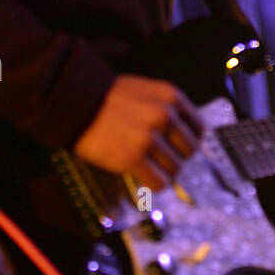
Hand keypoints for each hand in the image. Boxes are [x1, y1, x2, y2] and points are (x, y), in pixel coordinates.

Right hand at [72, 75, 203, 191]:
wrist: (75, 102)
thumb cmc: (107, 97)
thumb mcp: (145, 90)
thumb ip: (167, 107)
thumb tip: (186, 133)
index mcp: (170, 96)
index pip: (199, 129)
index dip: (188, 141)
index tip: (177, 147)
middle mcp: (165, 115)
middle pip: (189, 151)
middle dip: (175, 157)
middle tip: (157, 158)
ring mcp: (149, 136)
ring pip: (174, 169)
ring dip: (161, 171)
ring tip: (146, 165)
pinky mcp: (132, 157)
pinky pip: (159, 182)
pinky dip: (153, 184)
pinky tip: (142, 176)